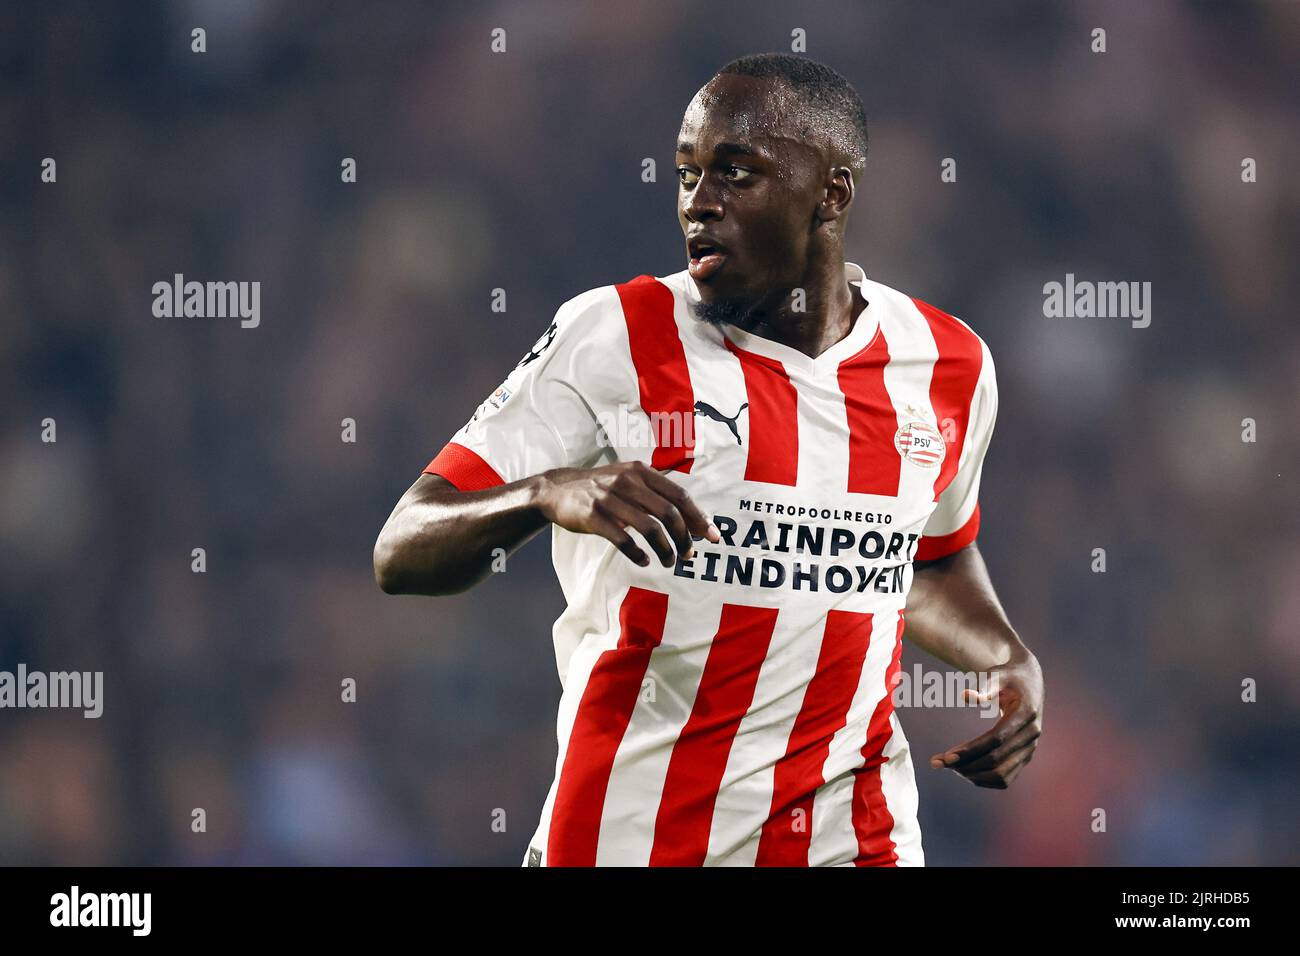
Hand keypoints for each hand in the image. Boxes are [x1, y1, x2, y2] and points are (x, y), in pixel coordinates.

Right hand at [534, 461, 719, 567]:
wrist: (556, 489)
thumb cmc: (600, 488)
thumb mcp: (628, 480)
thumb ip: (655, 494)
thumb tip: (689, 519)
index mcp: (641, 472)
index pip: (679, 495)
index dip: (698, 517)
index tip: (712, 536)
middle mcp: (628, 482)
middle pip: (669, 512)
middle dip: (685, 537)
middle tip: (689, 555)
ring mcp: (609, 498)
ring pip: (649, 527)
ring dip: (665, 549)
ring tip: (669, 561)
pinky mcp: (593, 516)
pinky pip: (622, 539)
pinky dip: (637, 553)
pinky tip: (645, 560)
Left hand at [929, 648, 1042, 788]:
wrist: (1030, 682)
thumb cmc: (1008, 676)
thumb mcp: (997, 674)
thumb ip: (984, 686)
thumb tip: (965, 695)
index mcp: (1026, 714)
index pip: (996, 739)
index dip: (970, 750)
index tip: (946, 756)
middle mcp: (1031, 736)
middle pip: (996, 760)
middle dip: (965, 764)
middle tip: (937, 762)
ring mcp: (1030, 749)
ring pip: (1001, 775)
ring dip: (972, 775)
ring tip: (947, 765)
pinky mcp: (1025, 757)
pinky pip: (1005, 778)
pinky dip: (983, 780)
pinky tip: (962, 771)